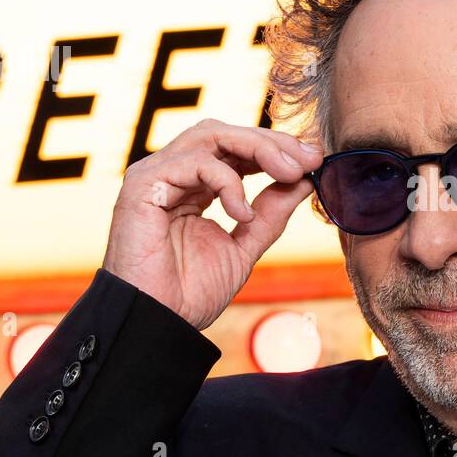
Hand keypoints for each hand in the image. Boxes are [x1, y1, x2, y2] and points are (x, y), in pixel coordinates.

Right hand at [101, 118, 323, 329]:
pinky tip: (242, 214)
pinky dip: (228, 182)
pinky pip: (194, 163)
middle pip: (225, 133)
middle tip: (308, 159)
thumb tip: (305, 180)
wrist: (159, 323)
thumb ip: (271, 213)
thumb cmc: (189, 292)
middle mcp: (172, 174)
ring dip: (258, 149)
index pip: (235, 148)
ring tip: (288, 173)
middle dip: (271, 142)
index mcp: (193, 186)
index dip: (275, 148)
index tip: (313, 159)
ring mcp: (155, 176)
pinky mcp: (143, 185)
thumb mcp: (245, 246)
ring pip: (211, 136)